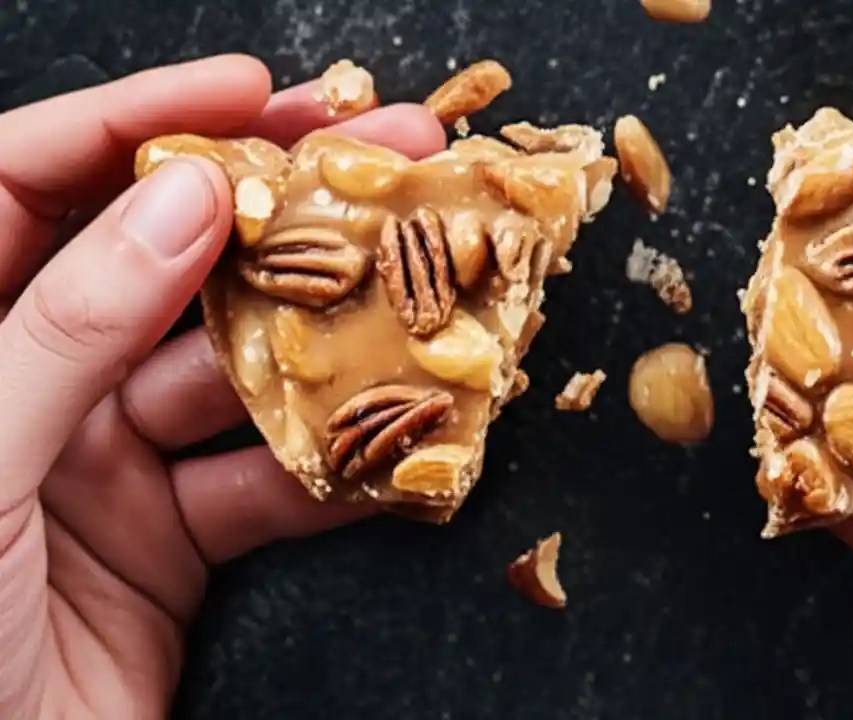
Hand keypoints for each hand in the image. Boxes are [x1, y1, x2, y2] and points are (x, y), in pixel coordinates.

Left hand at [0, 56, 444, 718]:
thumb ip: (65, 330)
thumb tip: (182, 200)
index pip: (21, 183)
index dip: (135, 119)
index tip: (248, 90)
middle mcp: (24, 385)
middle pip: (156, 262)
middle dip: (270, 206)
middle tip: (382, 156)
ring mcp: (99, 464)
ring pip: (232, 373)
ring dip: (327, 340)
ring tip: (422, 289)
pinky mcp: (165, 542)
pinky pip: (265, 482)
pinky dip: (335, 465)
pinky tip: (404, 435)